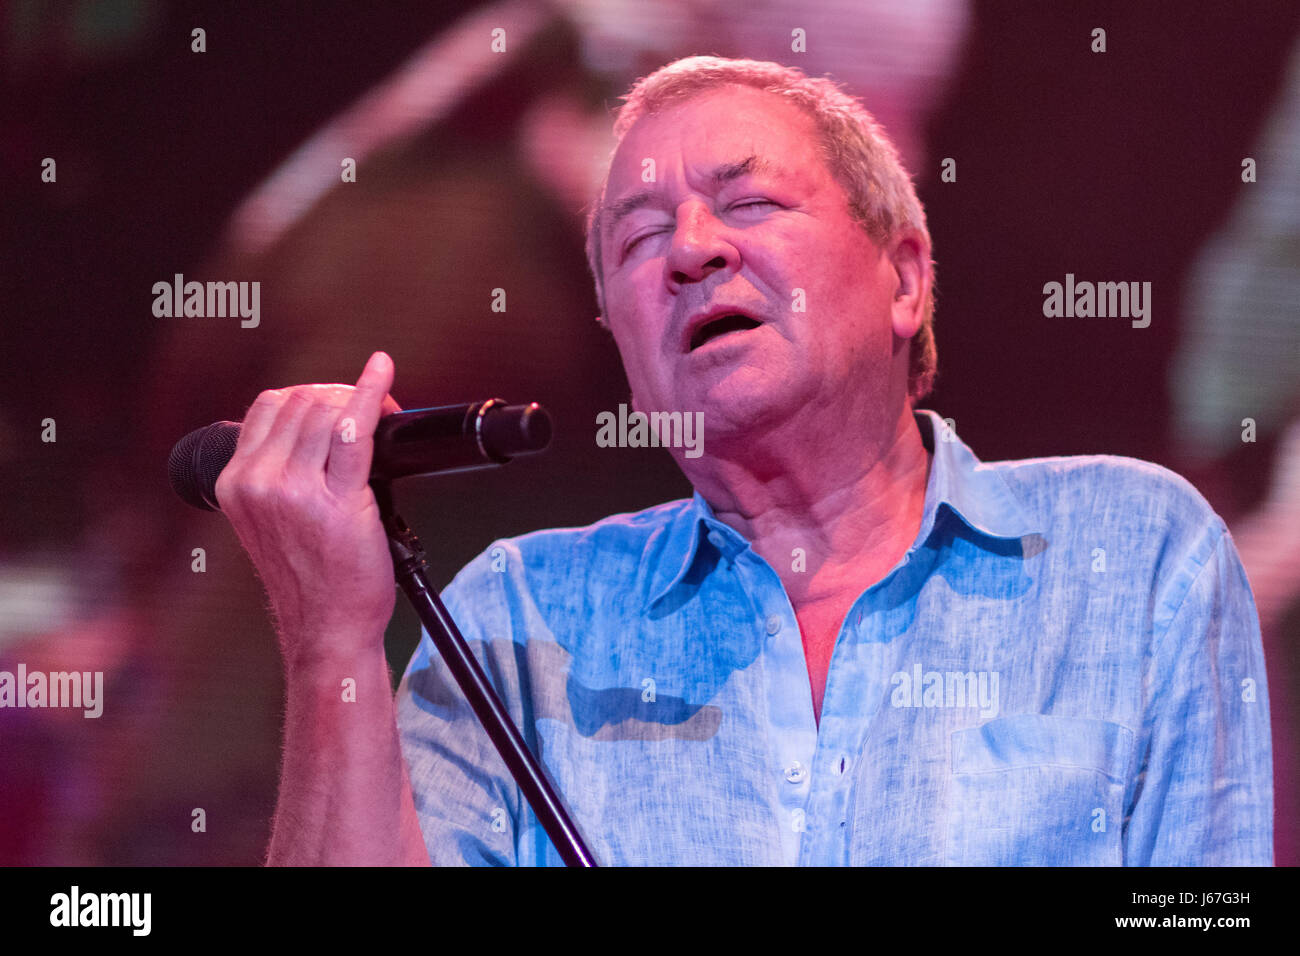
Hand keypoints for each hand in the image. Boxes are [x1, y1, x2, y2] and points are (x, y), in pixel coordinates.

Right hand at [215, 351, 401, 664]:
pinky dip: (371, 394)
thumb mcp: (274, 519)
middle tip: (375, 410)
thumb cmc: (312, 579)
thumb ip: (281, 472)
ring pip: (327, 411)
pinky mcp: (337, 501)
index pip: (270, 407)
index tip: (342, 404)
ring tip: (386, 413)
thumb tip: (322, 423)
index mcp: (235, 483)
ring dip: (361, 402)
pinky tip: (382, 374)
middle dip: (342, 395)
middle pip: (302, 402)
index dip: (312, 395)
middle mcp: (257, 482)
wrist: (328, 630)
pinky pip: (354, 430)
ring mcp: (293, 491)